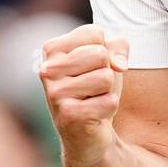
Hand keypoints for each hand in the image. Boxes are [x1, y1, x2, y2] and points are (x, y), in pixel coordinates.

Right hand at [39, 24, 128, 166]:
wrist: (88, 133)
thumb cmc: (95, 89)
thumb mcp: (107, 59)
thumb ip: (117, 46)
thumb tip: (119, 65)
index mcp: (52, 49)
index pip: (95, 33)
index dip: (105, 51)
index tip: (92, 67)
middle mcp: (48, 70)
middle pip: (100, 54)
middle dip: (107, 72)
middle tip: (93, 88)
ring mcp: (55, 93)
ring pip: (106, 77)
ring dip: (108, 91)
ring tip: (93, 99)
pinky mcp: (68, 115)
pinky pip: (109, 101)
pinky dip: (109, 108)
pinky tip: (94, 115)